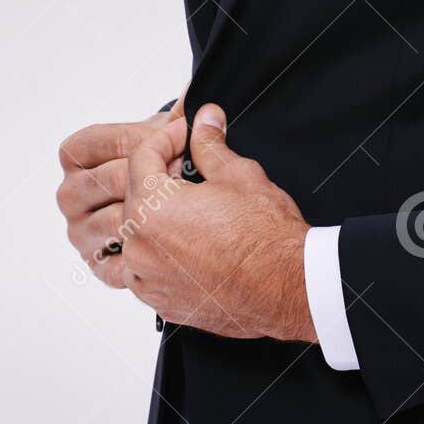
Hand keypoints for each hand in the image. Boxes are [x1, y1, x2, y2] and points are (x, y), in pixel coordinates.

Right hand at [57, 101, 182, 287]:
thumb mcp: (171, 134)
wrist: (173, 209)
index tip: (177, 136)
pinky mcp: (95, 265)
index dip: (137, 139)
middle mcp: (70, 194)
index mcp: (76, 155)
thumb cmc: (168, 163)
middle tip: (184, 172)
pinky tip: (171, 241)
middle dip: (147, 175)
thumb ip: (179, 116)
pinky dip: (143, 253)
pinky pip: (113, 262)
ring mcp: (80, 231)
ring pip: (109, 222)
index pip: (92, 143)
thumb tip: (198, 89)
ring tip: (185, 203)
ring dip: (149, 213)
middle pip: (102, 182)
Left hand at [119, 103, 316, 344]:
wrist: (289, 286)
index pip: (141, 157)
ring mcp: (147, 279)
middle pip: (134, 196)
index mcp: (150, 209)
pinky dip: (160, 254)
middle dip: (160, 177)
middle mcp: (139, 246)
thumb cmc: (265, 236)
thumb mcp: (237, 174)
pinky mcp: (162, 302)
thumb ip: (209, 144)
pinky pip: (146, 271)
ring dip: (155, 219)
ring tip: (190, 210)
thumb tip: (205, 120)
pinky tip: (189, 245)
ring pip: (136, 237)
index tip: (185, 135)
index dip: (167, 138)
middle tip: (191, 168)